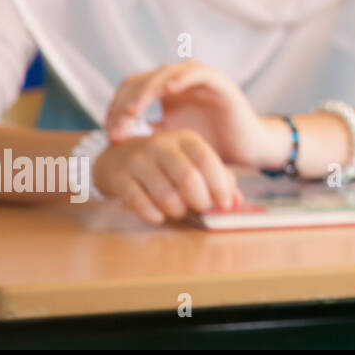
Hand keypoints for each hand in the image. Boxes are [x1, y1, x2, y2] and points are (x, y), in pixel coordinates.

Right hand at [92, 129, 243, 224]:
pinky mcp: (119, 177)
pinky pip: (139, 202)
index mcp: (185, 138)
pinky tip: (159, 216)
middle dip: (200, 201)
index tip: (225, 205)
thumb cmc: (165, 163)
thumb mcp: (192, 162)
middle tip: (202, 209)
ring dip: (177, 210)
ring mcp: (138, 160)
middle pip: (188, 178)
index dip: (220, 186)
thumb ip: (218, 179)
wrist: (117, 157)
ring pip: (165, 194)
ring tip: (179, 211)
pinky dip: (154, 215)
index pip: (207, 160)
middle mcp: (161, 144)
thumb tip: (238, 203)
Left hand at [104, 60, 283, 167]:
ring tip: (132, 111)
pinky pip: (196, 73)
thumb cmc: (212, 147)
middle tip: (116, 126)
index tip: (109, 134)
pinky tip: (168, 89)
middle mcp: (180, 82)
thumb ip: (150, 135)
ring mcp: (199, 80)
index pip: (132, 91)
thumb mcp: (173, 142)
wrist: (248, 151)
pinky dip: (181, 77)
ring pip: (164, 74)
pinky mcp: (218, 82)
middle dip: (125, 102)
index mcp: (166, 94)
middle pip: (142, 80)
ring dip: (145, 90)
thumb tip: (115, 142)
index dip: (116, 109)